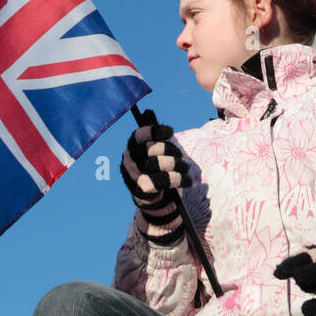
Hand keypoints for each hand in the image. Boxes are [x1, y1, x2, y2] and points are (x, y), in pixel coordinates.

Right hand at [120, 109, 190, 245]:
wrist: (156, 204)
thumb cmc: (157, 173)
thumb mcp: (154, 153)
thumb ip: (152, 134)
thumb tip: (147, 111)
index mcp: (131, 149)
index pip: (138, 135)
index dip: (154, 131)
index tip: (170, 131)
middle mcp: (129, 162)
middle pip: (152, 149)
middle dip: (172, 151)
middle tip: (181, 157)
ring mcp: (133, 177)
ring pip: (158, 164)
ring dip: (177, 165)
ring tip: (186, 168)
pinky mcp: (141, 191)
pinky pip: (161, 180)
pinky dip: (178, 179)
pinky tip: (187, 180)